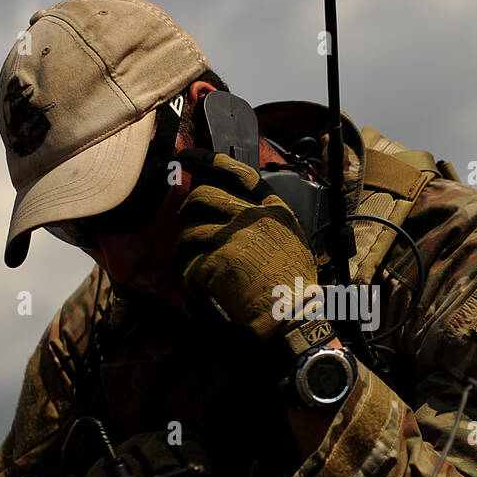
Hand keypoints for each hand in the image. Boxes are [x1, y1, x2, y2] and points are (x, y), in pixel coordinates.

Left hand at [173, 148, 320, 345]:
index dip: (208, 160)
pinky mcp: (216, 262)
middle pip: (203, 196)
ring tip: (192, 262)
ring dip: (184, 248)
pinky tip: (201, 288)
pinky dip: (191, 278)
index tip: (188, 157)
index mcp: (272, 210)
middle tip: (183, 220)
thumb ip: (267, 220)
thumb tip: (238, 208)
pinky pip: (190, 263)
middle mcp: (252, 218)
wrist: (291, 318)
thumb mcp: (291, 240)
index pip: (238, 173)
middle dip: (186, 209)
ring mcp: (233, 239)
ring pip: (190, 231)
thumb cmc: (293, 285)